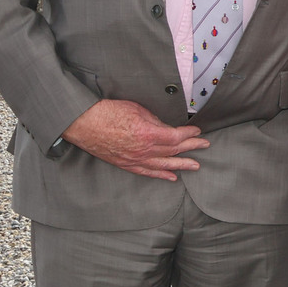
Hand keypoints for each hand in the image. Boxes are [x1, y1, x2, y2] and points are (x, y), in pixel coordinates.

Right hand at [61, 98, 208, 180]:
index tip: (197, 130)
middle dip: (191, 147)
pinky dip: (160, 175)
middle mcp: (143, 150)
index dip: (189, 134)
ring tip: (196, 165)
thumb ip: (155, 121)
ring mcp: (134, 159)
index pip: (176, 137)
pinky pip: (146, 172)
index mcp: (147, 134)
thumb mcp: (137, 109)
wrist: (82, 122)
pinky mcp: (125, 164)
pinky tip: (172, 176)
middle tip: (205, 145)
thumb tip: (168, 127)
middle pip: (173, 151)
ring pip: (163, 164)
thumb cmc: (107, 112)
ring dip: (182, 164)